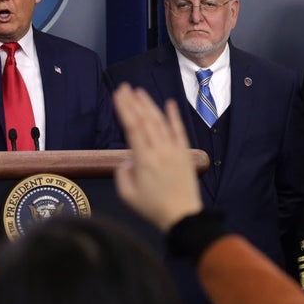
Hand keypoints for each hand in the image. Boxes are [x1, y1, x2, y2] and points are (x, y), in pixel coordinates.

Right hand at [113, 84, 202, 231]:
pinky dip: (174, 116)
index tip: (118, 95)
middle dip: (133, 102)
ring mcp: (174, 151)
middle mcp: (159, 150)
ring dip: (150, 105)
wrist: (183, 216)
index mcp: (144, 160)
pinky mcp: (184, 154)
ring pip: (160, 122)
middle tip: (124, 87)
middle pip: (145, 120)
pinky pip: (179, 131)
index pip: (133, 128)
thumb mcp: (127, 195)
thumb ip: (122, 174)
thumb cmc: (152, 208)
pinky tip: (169, 103)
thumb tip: (126, 161)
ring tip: (139, 92)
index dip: (125, 109)